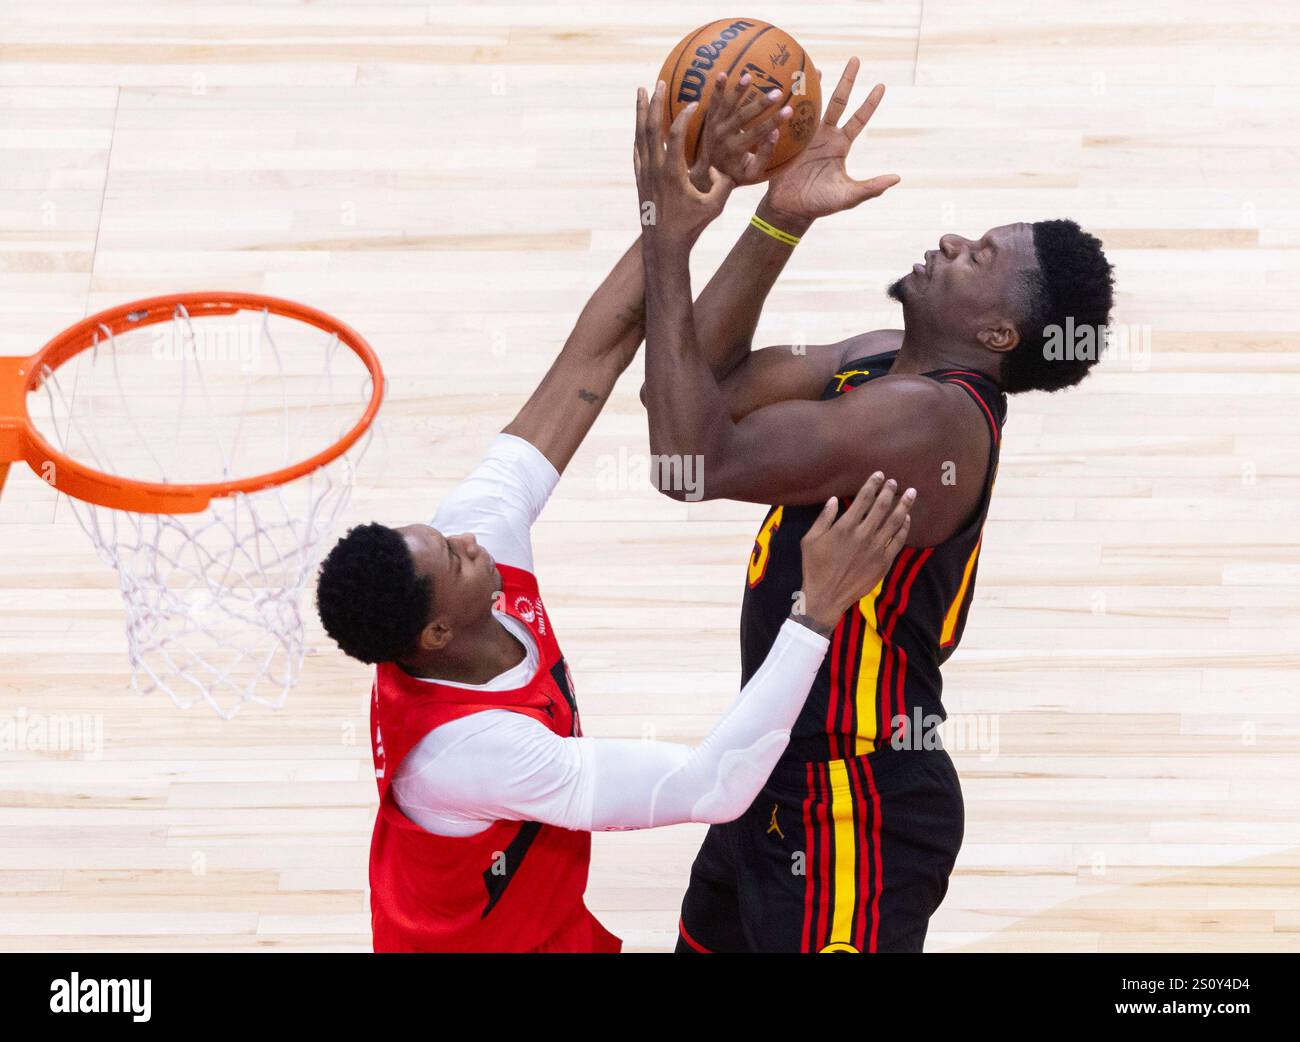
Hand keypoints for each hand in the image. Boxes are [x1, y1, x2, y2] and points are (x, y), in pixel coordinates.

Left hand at [635, 81, 732, 249]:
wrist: (663, 244)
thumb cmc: (691, 226)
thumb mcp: (714, 206)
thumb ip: (724, 184)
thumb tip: (727, 167)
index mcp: (672, 172)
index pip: (675, 134)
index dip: (685, 116)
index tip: (694, 103)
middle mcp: (654, 168)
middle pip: (651, 128)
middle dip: (656, 103)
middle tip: (659, 83)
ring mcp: (644, 173)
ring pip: (640, 136)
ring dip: (642, 112)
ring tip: (642, 91)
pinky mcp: (640, 178)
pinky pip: (637, 150)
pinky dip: (639, 133)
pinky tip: (640, 124)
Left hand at [688, 71, 789, 191]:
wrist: (708, 172)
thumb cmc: (736, 173)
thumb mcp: (752, 174)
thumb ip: (764, 156)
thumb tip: (775, 134)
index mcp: (735, 149)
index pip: (757, 133)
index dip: (773, 121)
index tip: (790, 110)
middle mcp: (723, 136)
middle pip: (743, 116)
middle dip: (761, 104)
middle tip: (778, 92)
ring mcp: (715, 126)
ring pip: (727, 106)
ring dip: (738, 90)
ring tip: (749, 76)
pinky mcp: (710, 119)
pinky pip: (713, 102)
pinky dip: (716, 89)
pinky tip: (721, 74)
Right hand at [761, 58, 899, 224]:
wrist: (789, 210)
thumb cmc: (820, 204)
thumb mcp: (848, 196)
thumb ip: (871, 187)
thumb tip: (897, 178)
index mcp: (840, 146)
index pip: (859, 119)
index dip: (870, 103)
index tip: (881, 85)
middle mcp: (825, 136)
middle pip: (838, 102)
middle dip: (847, 80)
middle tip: (856, 58)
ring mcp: (805, 136)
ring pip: (813, 104)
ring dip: (816, 84)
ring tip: (819, 64)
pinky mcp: (787, 140)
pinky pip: (790, 116)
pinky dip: (791, 100)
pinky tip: (789, 84)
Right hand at [797, 473, 913, 633]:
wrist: (826, 596)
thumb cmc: (814, 567)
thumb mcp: (810, 540)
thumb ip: (823, 518)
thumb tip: (834, 499)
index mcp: (845, 527)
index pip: (863, 499)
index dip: (872, 484)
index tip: (879, 475)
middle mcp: (864, 535)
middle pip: (882, 506)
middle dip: (890, 491)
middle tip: (895, 481)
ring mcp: (876, 549)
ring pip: (895, 522)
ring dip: (904, 505)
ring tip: (911, 493)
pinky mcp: (884, 562)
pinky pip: (899, 541)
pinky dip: (904, 528)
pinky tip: (907, 519)